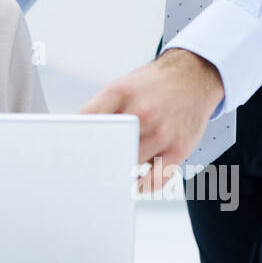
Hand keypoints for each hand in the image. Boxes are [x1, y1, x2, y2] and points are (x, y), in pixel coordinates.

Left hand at [79, 48, 224, 193]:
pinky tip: (136, 184)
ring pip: (129, 167)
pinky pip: (157, 179)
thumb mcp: (122, 86)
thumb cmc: (155, 84)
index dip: (73, 138)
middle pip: (108, 149)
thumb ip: (100, 108)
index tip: (67, 152)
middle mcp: (141, 113)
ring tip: (112, 176)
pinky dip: (143, 187)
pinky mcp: (179, 149)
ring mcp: (162, 132)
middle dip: (96, 161)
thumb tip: (77, 132)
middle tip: (88, 170)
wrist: (193, 75)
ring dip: (118, 175)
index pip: (87, 120)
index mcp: (120, 94)